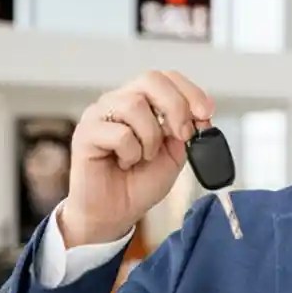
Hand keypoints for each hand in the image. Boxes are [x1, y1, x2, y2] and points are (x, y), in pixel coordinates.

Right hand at [60, 71, 212, 246]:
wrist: (114, 214)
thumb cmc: (138, 184)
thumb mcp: (175, 157)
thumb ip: (187, 133)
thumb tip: (201, 115)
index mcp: (142, 104)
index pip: (166, 78)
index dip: (189, 91)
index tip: (206, 112)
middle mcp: (119, 102)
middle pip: (151, 79)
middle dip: (176, 107)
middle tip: (182, 134)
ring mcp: (100, 115)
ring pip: (135, 105)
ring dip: (150, 137)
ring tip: (143, 157)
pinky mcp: (85, 133)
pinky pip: (119, 133)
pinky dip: (131, 153)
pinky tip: (123, 163)